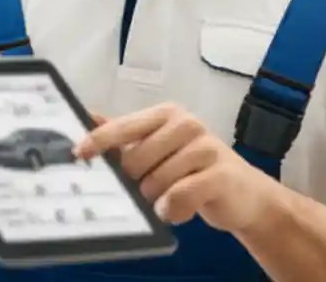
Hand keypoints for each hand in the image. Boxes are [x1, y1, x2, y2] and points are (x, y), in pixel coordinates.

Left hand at [73, 102, 272, 233]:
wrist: (245, 194)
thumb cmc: (194, 171)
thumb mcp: (159, 149)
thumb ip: (126, 136)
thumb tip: (88, 118)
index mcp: (166, 115)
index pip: (124, 126)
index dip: (99, 140)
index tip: (79, 153)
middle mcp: (186, 124)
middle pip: (135, 161)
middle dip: (137, 183)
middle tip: (153, 188)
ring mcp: (206, 146)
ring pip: (156, 182)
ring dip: (157, 201)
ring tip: (172, 198)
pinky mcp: (220, 173)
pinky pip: (179, 196)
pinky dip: (175, 210)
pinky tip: (182, 209)